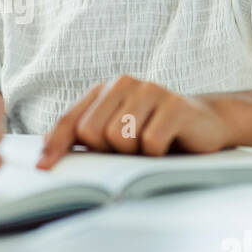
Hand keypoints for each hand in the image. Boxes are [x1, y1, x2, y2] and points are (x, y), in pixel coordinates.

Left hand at [37, 75, 233, 168]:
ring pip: (120, 137)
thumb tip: (44, 144)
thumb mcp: (119, 134)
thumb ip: (85, 135)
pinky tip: (168, 146)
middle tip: (131, 150)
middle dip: (108, 150)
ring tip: (150, 146)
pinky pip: (150, 143)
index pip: (71, 119)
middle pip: (93, 132)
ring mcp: (151, 91)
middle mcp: (124, 84)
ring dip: (135, 153)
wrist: (208, 123)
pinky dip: (157, 154)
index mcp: (105, 90)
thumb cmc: (157, 132)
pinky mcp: (175, 105)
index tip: (43, 167)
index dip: (55, 144)